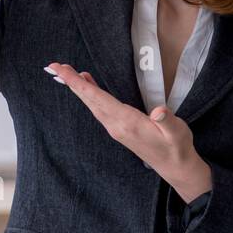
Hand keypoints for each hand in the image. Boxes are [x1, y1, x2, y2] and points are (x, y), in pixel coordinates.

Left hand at [43, 63, 212, 203]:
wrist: (175, 167)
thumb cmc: (176, 147)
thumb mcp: (177, 132)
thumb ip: (167, 121)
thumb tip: (159, 111)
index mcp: (127, 122)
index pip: (98, 98)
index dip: (79, 84)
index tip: (62, 72)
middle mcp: (116, 125)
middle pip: (89, 99)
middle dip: (71, 82)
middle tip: (54, 66)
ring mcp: (116, 128)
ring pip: (92, 104)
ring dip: (78, 88)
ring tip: (66, 72)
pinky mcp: (119, 128)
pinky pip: (99, 108)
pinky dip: (90, 95)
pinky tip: (88, 86)